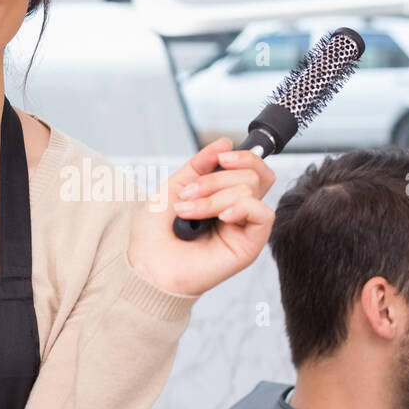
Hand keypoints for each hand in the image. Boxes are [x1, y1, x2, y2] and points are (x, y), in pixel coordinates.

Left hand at [126, 138, 276, 295]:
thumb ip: (200, 165)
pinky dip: (240, 208)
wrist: (146, 265)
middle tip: (186, 196)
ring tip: (187, 212)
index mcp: (224, 197)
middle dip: (215, 179)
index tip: (218, 158)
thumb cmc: (155, 235)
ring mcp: (244, 229)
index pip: (254, 168)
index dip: (242, 156)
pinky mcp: (249, 246)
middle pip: (253, 175)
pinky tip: (220, 218)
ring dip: (213, 196)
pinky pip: (262, 214)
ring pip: (250, 190)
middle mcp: (238, 212)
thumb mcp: (174, 187)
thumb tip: (225, 142)